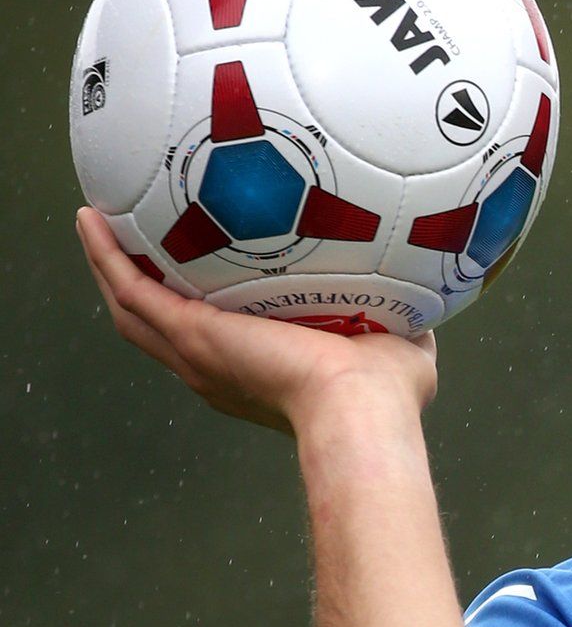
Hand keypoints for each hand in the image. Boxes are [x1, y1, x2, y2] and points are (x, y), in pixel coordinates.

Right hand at [77, 207, 437, 432]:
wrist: (363, 406)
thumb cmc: (388, 394)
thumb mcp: (397, 350)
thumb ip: (400, 324)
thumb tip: (424, 300)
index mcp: (257, 375)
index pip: (216, 340)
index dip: (198, 311)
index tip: (195, 278)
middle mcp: (216, 369)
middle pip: (155, 324)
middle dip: (136, 284)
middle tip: (122, 241)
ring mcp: (196, 352)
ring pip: (132, 306)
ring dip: (110, 266)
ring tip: (96, 224)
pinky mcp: (191, 332)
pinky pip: (131, 288)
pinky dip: (106, 256)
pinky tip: (93, 220)